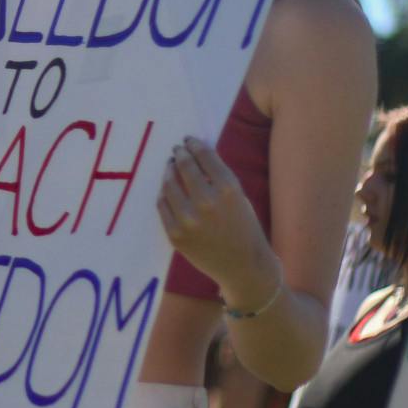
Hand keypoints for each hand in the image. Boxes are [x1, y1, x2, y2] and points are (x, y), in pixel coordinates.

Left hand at [157, 136, 273, 307]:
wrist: (243, 267)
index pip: (204, 156)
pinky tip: (167, 189)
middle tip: (177, 150)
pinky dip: (164, 193)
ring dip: (169, 171)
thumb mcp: (239, 198)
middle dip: (180, 154)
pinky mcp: (175, 234)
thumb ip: (219, 179)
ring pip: (168, 184)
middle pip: (185, 166)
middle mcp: (206, 202)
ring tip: (170, 166)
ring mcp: (188, 219)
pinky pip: (162, 205)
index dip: (194, 144)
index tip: (188, 140)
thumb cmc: (244, 229)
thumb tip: (196, 155)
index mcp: (228, 190)